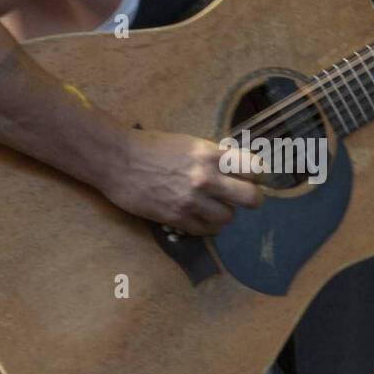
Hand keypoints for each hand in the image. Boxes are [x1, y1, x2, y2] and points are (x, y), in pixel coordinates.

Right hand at [100, 128, 262, 235]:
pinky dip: (207, 225)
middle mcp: (206, 178)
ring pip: (229, 218)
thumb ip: (214, 157)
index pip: (255, 169)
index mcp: (211, 154)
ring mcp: (192, 201)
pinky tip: (198, 216)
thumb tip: (237, 169)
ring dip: (224, 213)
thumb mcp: (190, 143)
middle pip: (252, 198)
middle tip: (242, 197)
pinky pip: (207, 230)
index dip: (256, 174)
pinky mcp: (177, 218)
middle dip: (251, 199)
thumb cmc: (152, 147)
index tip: (251, 176)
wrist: (117, 160)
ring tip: (213, 206)